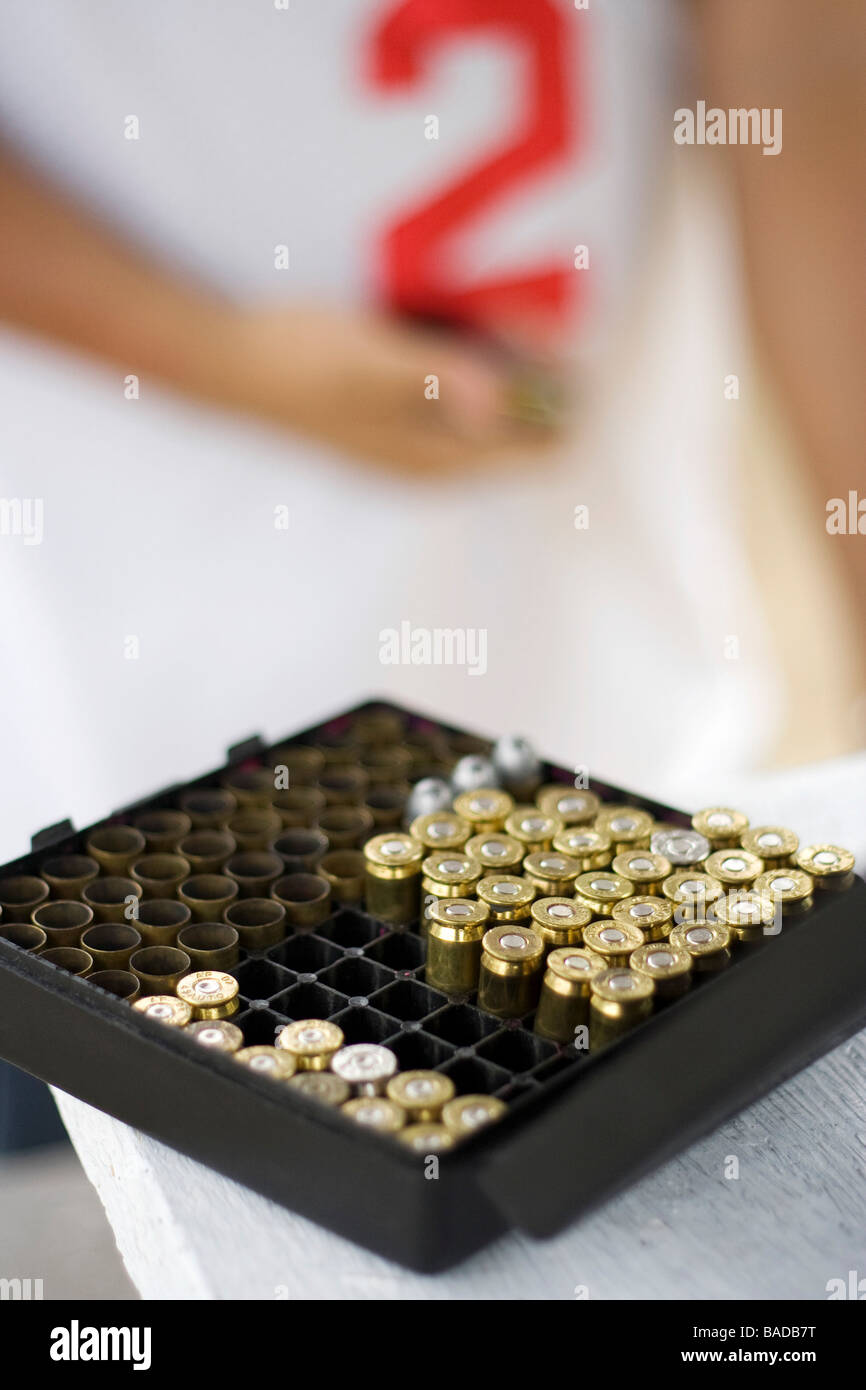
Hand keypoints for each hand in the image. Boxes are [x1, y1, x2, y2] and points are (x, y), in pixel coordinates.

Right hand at [225, 304, 562, 474]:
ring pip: (497, 410)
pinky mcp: (402, 416)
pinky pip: (466, 396)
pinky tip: (470, 323)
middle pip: (526, 431)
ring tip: (510, 314)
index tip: (570, 349)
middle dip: (545, 379)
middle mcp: (437, 462)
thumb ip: (441, 378)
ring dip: (515, 366)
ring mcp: (419, 441)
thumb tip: (500, 402)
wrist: (230, 360)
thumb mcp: (374, 361)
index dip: (567, 403)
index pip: (539, 452)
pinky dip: (482, 363)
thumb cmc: (301, 360)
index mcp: (439, 461)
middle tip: (540, 317)